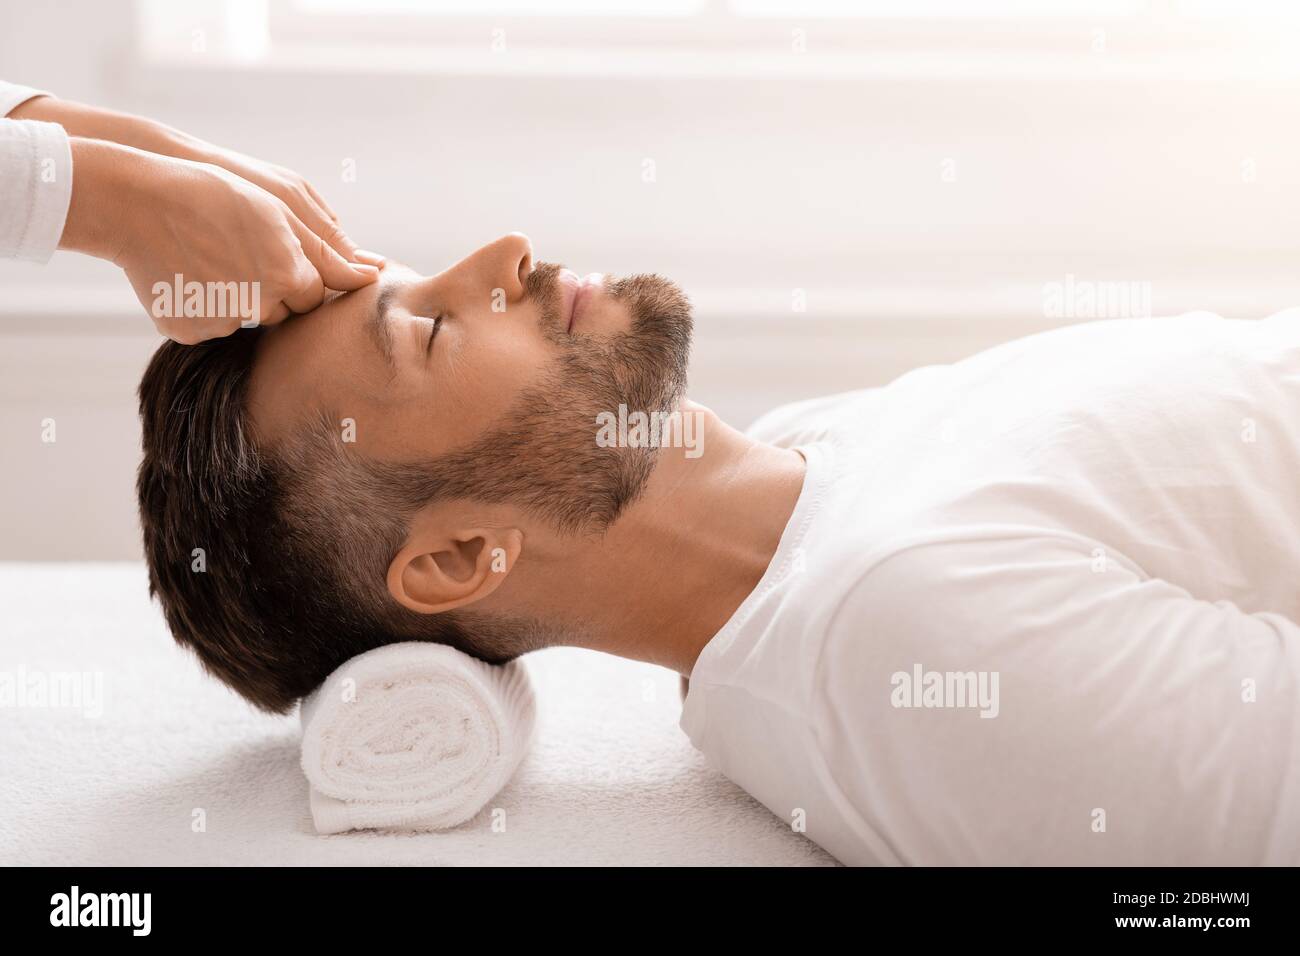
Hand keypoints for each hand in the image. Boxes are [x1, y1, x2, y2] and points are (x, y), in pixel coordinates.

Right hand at [60, 138, 379, 343]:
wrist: (135, 200)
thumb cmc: (215, 195)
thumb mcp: (279, 211)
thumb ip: (328, 252)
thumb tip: (373, 275)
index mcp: (288, 278)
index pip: (314, 293)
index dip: (294, 270)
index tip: (270, 248)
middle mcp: (259, 307)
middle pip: (282, 311)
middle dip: (269, 288)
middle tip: (236, 250)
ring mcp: (221, 324)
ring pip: (246, 320)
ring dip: (238, 297)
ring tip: (208, 256)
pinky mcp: (187, 332)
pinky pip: (209, 326)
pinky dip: (203, 306)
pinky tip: (185, 273)